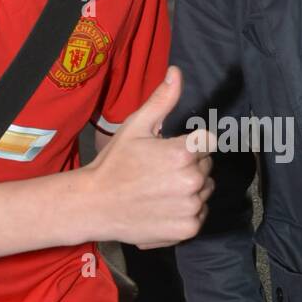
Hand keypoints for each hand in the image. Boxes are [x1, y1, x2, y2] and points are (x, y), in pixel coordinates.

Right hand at [82, 67, 214, 247]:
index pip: (207, 142)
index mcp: (183, 153)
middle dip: (190, 165)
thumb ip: (162, 100)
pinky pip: (200, 214)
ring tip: (161, 189)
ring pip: (205, 190)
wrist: (95, 205)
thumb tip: (177, 72)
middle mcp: (192, 181)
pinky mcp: (188, 228)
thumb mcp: (136, 127)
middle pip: (207, 166)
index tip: (169, 151)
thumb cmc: (115, 163)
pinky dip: (187, 211)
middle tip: (160, 171)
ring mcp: (191, 207)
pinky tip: (164, 206)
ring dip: (190, 188)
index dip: (189, 144)